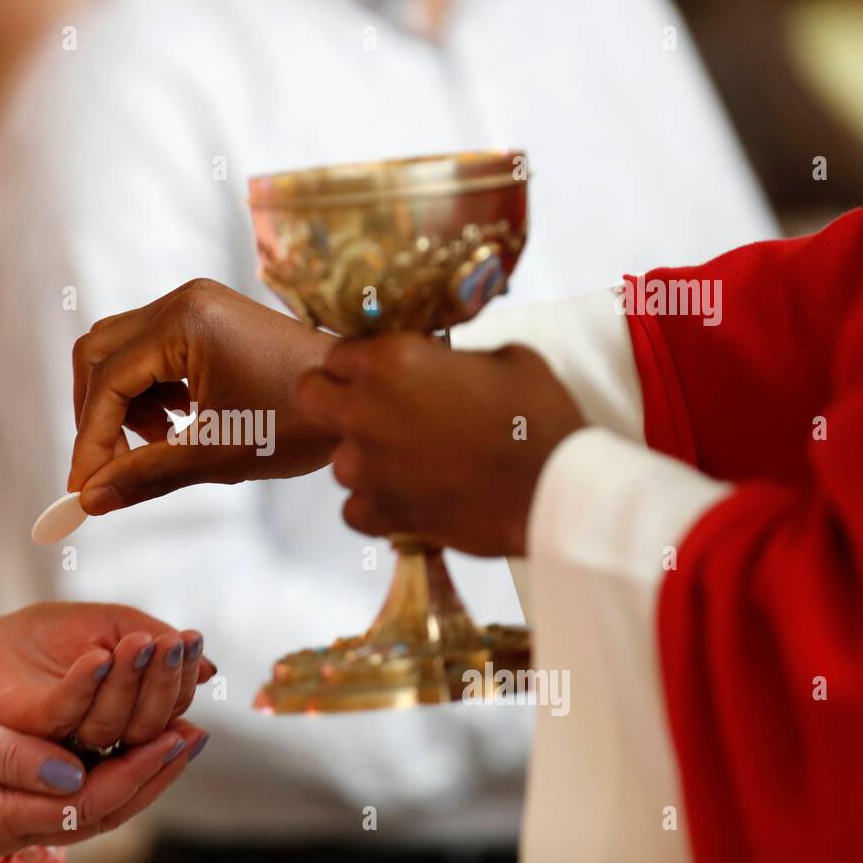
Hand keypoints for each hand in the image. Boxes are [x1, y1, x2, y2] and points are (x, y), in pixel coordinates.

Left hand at [0, 602, 216, 749]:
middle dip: (165, 681)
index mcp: (128, 718)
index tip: (191, 639)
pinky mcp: (29, 730)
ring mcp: (65, 742)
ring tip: (140, 642)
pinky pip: (64, 713)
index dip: (182, 676)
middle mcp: (102, 741)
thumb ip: (154, 641)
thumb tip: (209, 667)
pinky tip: (99, 655)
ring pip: (112, 724)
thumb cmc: (49, 637)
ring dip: (130, 680)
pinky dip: (85, 684)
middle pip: (149, 723)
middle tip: (174, 643)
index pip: (169, 707)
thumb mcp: (110, 627)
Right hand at [0, 695, 206, 862]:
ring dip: (137, 777)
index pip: (87, 802)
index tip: (178, 734)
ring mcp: (2, 822)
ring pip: (88, 812)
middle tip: (196, 735)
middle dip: (152, 776)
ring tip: (176, 738)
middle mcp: (4, 828)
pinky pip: (68, 801)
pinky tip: (125, 746)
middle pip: (99, 814)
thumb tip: (75, 772)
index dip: (139, 770)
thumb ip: (9, 757)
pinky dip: (107, 775)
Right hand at [68, 279, 336, 513]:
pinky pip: (150, 354)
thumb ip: (147, 474)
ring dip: (122, 405)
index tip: (82, 488)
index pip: (109, 381)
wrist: (360, 400)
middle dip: (96, 415)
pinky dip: (147, 394)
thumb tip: (90, 499)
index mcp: (186, 322)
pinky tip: (174, 427)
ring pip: (120, 353)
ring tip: (157, 445)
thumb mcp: (218, 454)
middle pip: (99, 354)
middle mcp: (184, 302)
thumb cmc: (300, 422)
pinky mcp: (206, 320)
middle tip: (107, 469)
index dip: (91, 438)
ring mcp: (195, 307)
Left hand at [292, 335, 584, 555]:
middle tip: (369, 409)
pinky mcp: (379, 512)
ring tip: (410, 464)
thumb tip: (444, 365)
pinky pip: (354, 509)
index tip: (380, 371)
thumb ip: (454, 356)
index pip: (339, 350)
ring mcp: (366, 465)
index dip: (359, 361)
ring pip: (337, 459)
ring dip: (365, 459)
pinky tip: (407, 499)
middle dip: (331, 397)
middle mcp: (364, 409)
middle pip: (308, 394)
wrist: (554, 489)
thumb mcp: (505, 358)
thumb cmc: (538, 416)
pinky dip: (375, 506)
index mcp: (391, 359)